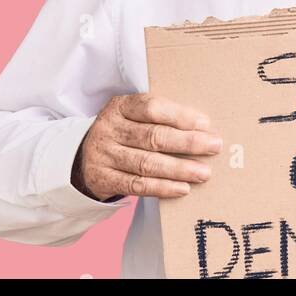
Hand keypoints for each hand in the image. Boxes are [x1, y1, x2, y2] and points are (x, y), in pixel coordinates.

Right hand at [71, 93, 222, 200]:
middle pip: (152, 136)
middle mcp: (109, 129)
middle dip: (187, 142)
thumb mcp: (133, 116)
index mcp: (120, 107)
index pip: (151, 108)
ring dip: (179, 168)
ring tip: (204, 172)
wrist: (81, 157)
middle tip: (214, 146)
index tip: (205, 123)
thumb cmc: (123, 133)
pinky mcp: (104, 179)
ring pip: (146, 163)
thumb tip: (203, 128)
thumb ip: (161, 118)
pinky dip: (162, 188)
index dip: (179, 115)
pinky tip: (183, 188)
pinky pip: (137, 185)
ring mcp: (104, 156)